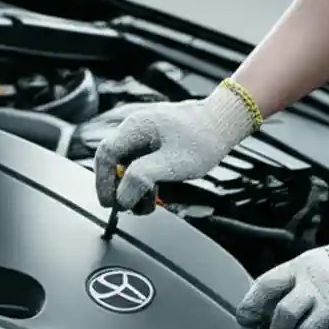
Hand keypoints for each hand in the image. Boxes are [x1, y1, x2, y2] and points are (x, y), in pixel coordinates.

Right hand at [93, 81, 259, 213]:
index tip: (110, 202)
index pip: (105, 155)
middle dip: (119, 187)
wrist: (226, 122)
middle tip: (127, 207)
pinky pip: (140, 162)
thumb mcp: (170, 165)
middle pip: (113, 161)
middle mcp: (136, 126)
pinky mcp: (156, 139)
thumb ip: (140, 180)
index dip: (103, 182)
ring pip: (127, 164)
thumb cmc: (203, 139)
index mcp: (135, 127)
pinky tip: (155, 193)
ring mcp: (145, 132)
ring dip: (133, 187)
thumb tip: (121, 197)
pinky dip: (144, 179)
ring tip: (146, 204)